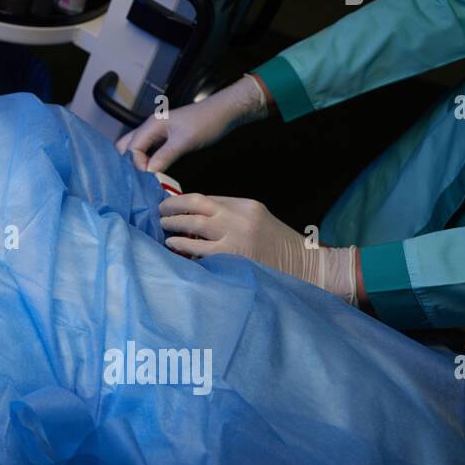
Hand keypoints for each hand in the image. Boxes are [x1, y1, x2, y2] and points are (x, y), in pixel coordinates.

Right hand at [116, 75, 267, 172]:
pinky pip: (149, 150)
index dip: (136, 165)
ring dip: (137, 162)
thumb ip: (164, 156)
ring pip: (136, 148)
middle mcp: (150, 128)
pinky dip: (147, 161)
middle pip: (127, 146)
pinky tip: (152, 172)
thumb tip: (147, 173)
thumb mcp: (185, 141)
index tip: (147, 179)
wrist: (224, 112)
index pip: (132, 148)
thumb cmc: (206, 123)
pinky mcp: (165, 138)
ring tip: (143, 179)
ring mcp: (157, 132)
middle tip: (139, 180)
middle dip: (129, 163)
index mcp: (151, 125)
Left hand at [159, 193, 357, 305]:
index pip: (207, 198)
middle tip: (159, 212)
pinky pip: (197, 249)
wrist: (305, 267)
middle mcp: (238, 217)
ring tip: (163, 227)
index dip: (184, 200)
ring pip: (193, 224)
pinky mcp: (230, 257)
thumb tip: (197, 215)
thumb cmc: (278, 246)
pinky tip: (173, 245)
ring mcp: (234, 237)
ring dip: (173, 225)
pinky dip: (181, 245)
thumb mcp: (258, 220)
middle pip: (196, 205)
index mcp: (245, 204)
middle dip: (172, 207)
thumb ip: (231, 215)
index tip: (171, 204)